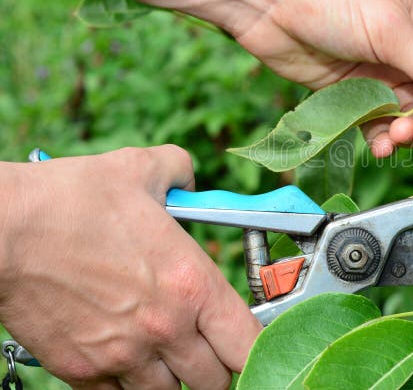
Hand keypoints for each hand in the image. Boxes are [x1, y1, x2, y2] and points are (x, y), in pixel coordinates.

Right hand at [0, 146, 260, 388]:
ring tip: (172, 358)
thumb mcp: (140, 169)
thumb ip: (180, 171)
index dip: (261, 351)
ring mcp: (122, 355)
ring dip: (176, 380)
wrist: (3, 229)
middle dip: (221, 369)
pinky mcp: (81, 370)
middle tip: (214, 351)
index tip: (258, 348)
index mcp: (191, 285)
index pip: (249, 344)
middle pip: (216, 380)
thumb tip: (189, 175)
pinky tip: (128, 363)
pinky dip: (130, 386)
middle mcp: (165, 328)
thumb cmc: (70, 200)